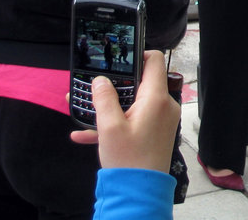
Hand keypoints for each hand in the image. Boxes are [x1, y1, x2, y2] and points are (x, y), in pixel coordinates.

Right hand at [70, 51, 179, 173]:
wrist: (139, 193)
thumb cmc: (128, 161)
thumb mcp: (109, 127)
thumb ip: (104, 99)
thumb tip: (100, 80)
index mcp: (156, 98)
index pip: (155, 61)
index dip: (139, 54)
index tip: (120, 58)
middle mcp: (164, 105)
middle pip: (141, 82)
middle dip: (116, 85)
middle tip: (95, 86)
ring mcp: (162, 119)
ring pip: (134, 103)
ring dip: (110, 107)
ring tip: (83, 109)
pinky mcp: (156, 131)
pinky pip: (135, 120)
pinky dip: (115, 123)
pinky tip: (85, 134)